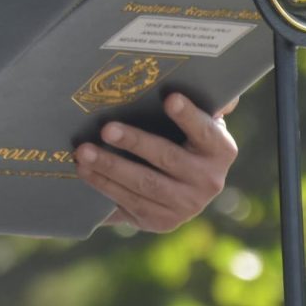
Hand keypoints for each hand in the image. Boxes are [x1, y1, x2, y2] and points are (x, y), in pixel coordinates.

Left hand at [78, 93, 238, 232]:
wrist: (184, 189)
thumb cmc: (186, 140)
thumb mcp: (201, 122)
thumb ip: (206, 102)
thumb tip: (210, 83)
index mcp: (221, 150)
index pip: (205, 130)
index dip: (188, 116)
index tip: (169, 98)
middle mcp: (209, 181)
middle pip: (167, 158)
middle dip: (134, 142)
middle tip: (106, 129)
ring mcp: (186, 206)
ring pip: (143, 184)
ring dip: (110, 167)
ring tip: (83, 151)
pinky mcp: (161, 221)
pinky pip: (129, 202)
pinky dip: (104, 185)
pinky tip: (85, 170)